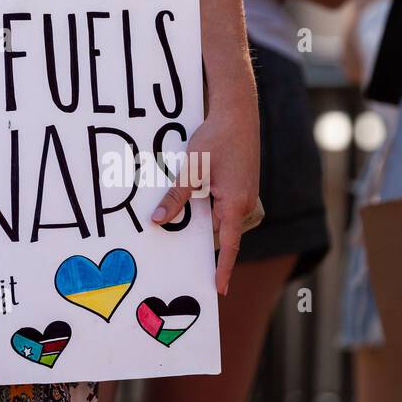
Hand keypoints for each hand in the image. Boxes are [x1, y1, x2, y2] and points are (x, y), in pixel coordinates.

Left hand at [149, 94, 259, 295]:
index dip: (223, 268)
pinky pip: (222, 204)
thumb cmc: (217, 139)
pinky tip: (194, 201)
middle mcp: (242, 203)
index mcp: (235, 205)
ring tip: (183, 226)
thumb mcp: (192, 170)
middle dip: (203, 243)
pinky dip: (208, 207)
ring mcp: (242, 193)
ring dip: (203, 221)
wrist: (237, 113)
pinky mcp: (238, 184)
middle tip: (186, 263)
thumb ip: (176, 197)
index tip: (219, 288)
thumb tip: (158, 221)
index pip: (229, 246)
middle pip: (220, 232)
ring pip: (219, 217)